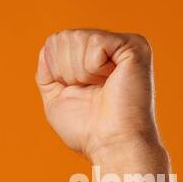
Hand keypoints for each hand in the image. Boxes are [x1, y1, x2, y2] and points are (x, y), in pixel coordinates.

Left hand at [35, 29, 161, 163]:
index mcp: (94, 57)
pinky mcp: (134, 46)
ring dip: (79, 72)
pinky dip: (93, 68)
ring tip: (101, 88)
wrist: (111, 144)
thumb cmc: (87, 129)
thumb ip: (48, 71)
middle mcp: (111, 45)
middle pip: (63, 37)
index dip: (55, 70)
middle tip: (89, 91)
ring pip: (77, 38)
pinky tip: (110, 81)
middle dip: (65, 70)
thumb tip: (48, 45)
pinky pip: (94, 43)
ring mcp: (125, 43)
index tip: (76, 91)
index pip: (55, 41)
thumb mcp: (56, 98)